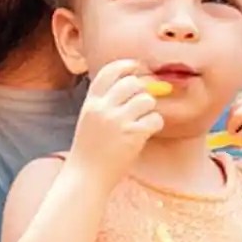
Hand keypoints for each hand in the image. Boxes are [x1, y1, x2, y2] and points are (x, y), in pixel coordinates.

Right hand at [70, 59, 162, 187]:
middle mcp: (103, 108)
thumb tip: (133, 84)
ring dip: (149, 108)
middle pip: (132, 83)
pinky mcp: (132, 135)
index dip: (127, 65)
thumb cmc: (90, 150)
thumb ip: (104, 102)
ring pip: (146, 99)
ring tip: (143, 120)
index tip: (138, 68)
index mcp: (91, 102)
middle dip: (143, 90)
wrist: (86, 176)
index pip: (109, 71)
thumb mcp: (89, 119)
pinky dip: (155, 124)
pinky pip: (154, 118)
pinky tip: (147, 131)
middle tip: (146, 100)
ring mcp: (117, 121)